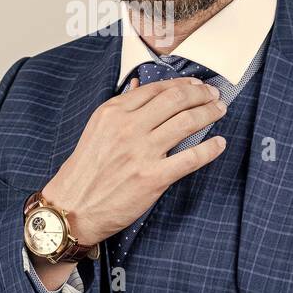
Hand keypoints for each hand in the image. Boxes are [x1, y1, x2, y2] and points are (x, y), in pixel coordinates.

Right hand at [42, 76, 227, 246]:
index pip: (157, 88)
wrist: (73, 208)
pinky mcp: (152, 178)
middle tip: (214, 95)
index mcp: (113, 112)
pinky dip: (210, 148)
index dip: (183, 84)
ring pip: (187, 122)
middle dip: (201, 94)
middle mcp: (128, 127)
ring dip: (209, 113)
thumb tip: (140, 87)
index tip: (197, 85)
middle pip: (176, 100)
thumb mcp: (97, 129)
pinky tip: (219, 143)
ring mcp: (141, 152)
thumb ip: (121, 108)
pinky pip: (191, 157)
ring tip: (219, 111)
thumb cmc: (85, 171)